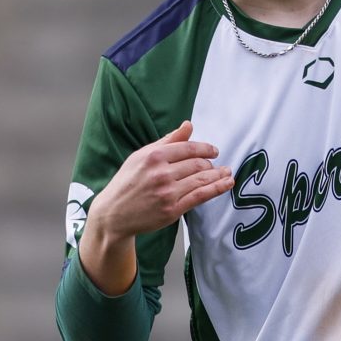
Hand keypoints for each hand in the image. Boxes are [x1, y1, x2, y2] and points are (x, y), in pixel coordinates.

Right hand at [80, 120, 232, 294]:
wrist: (113, 214)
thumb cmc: (127, 183)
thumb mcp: (141, 156)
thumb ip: (167, 141)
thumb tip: (188, 125)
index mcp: (153, 156)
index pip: (188, 148)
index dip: (205, 148)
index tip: (213, 151)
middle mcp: (161, 173)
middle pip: (197, 164)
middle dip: (210, 164)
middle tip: (215, 165)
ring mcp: (167, 193)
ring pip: (202, 179)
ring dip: (218, 175)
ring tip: (227, 173)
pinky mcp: (172, 210)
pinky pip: (200, 196)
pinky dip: (217, 188)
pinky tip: (226, 183)